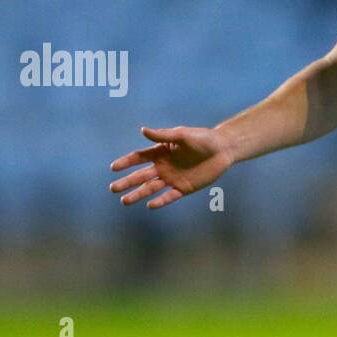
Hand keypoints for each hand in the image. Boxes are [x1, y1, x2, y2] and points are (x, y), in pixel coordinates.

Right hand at [110, 125, 234, 208]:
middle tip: (113, 189)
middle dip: (127, 182)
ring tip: (124, 201)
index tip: (113, 168)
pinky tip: (150, 205)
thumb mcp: (182, 135)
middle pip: (141, 176)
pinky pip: (169, 196)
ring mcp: (173, 178)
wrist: (223, 149)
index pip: (139, 158)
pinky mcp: (184, 188)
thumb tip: (142, 130)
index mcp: (161, 152)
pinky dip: (160, 201)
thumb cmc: (202, 139)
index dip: (126, 162)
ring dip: (138, 194)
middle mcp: (163, 166)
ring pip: (151, 188)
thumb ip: (163, 135)